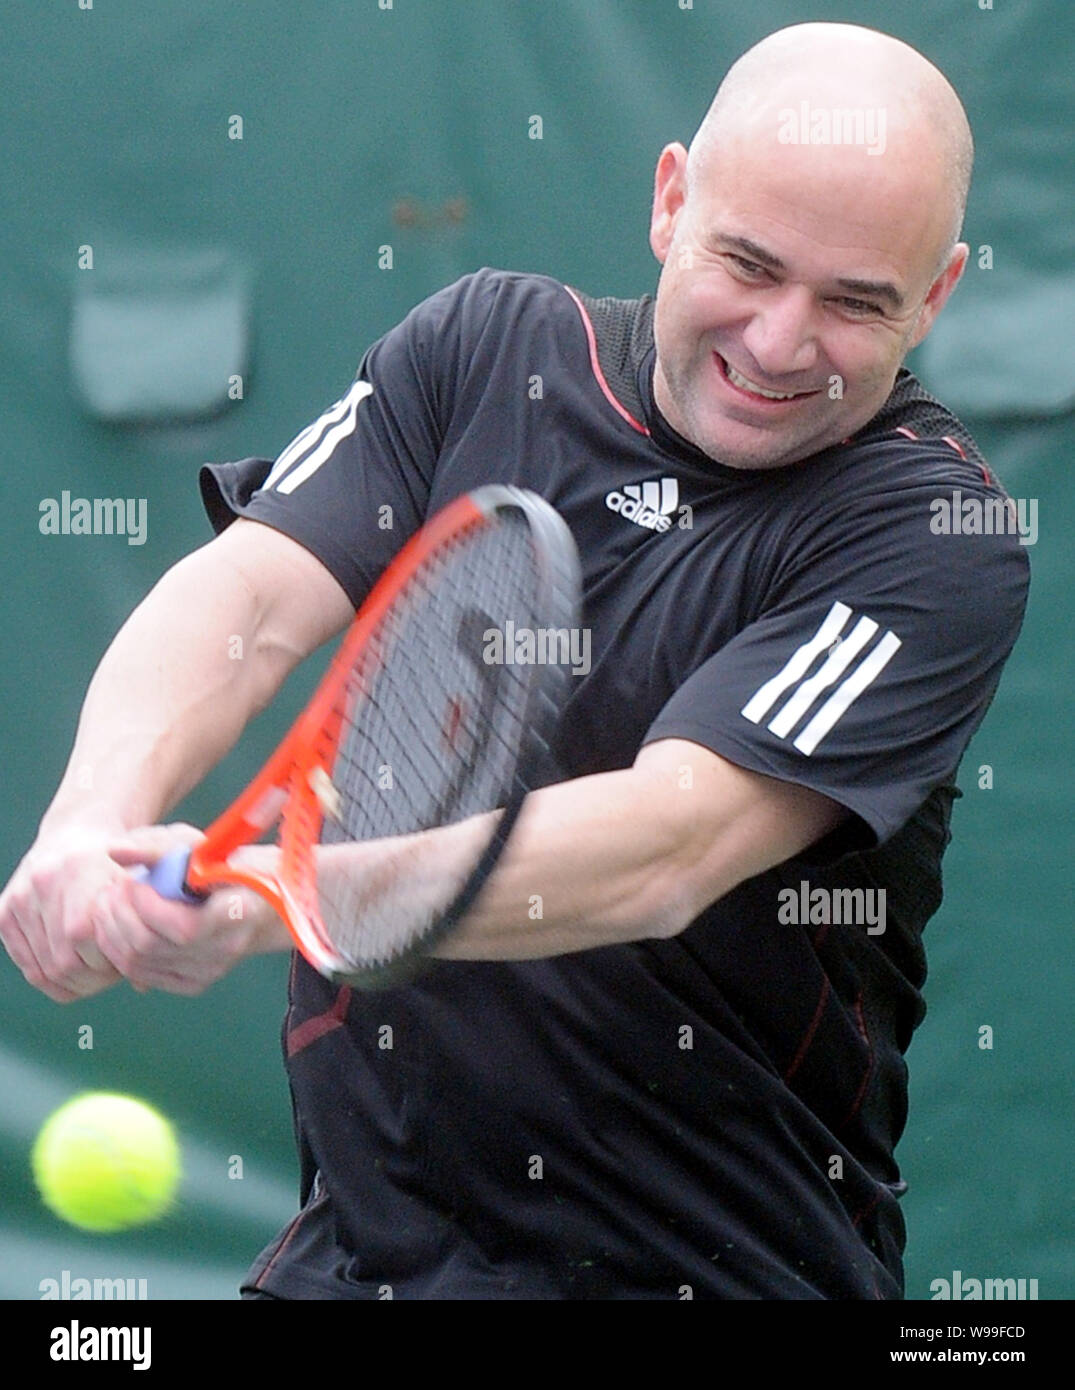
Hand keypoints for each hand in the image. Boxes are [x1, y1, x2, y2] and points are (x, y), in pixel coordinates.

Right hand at [0, 824, 128, 1001]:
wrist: (75, 836)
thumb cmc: (116, 866)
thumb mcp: (137, 885)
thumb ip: (143, 927)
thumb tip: (143, 986)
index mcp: (81, 875)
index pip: (90, 946)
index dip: (110, 965)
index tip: (125, 962)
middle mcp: (45, 885)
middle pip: (64, 964)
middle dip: (91, 979)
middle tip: (108, 973)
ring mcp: (20, 899)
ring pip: (42, 971)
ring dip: (70, 982)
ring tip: (92, 972)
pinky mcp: (3, 912)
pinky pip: (24, 964)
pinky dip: (48, 975)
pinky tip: (70, 968)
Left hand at [96, 826, 288, 994]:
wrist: (259, 901)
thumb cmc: (228, 864)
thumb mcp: (201, 847)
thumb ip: (158, 847)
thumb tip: (115, 850)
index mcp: (239, 913)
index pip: (183, 927)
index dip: (146, 904)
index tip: (134, 878)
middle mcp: (226, 950)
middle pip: (151, 946)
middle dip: (119, 914)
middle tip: (114, 887)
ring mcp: (208, 972)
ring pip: (137, 962)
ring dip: (111, 929)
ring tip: (110, 901)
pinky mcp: (192, 983)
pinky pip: (140, 973)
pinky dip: (117, 947)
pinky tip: (118, 922)